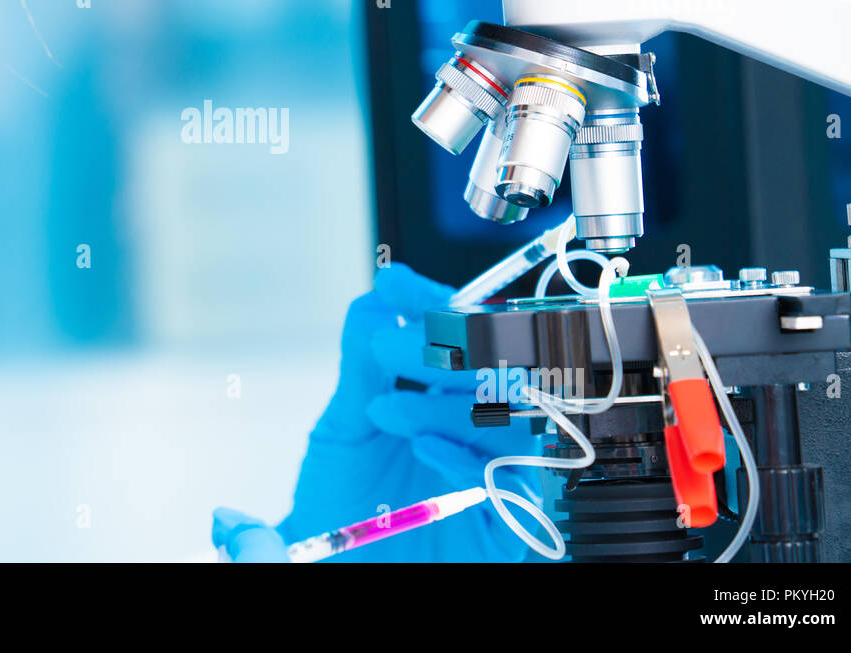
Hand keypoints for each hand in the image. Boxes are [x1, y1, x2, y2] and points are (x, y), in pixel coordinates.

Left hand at [213, 264, 541, 561]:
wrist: (335, 563)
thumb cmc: (343, 500)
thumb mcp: (346, 421)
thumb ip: (365, 357)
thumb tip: (382, 291)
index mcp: (449, 393)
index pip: (466, 330)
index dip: (435, 300)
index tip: (395, 287)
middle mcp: (480, 425)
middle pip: (501, 366)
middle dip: (447, 348)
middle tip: (391, 349)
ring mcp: (499, 470)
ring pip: (510, 419)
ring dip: (445, 407)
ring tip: (386, 414)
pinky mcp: (511, 520)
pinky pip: (515, 481)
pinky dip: (467, 456)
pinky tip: (423, 449)